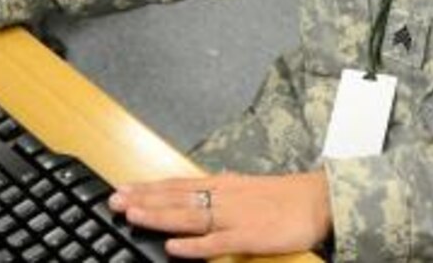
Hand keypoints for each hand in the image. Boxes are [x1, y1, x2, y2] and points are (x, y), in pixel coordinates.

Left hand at [109, 171, 331, 258]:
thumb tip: (198, 190)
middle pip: (176, 198)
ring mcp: (234, 217)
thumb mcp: (247, 187)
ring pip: (189, 216)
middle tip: (114, 200)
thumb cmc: (284, 196)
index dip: (148, 188)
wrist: (318, 200)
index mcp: (223, 185)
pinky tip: (174, 248)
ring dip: (159, 216)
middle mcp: (223, 197)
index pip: (177, 185)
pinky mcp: (248, 237)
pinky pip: (216, 243)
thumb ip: (222, 190)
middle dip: (144, 200)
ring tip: (133, 216)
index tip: (123, 188)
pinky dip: (193, 246)